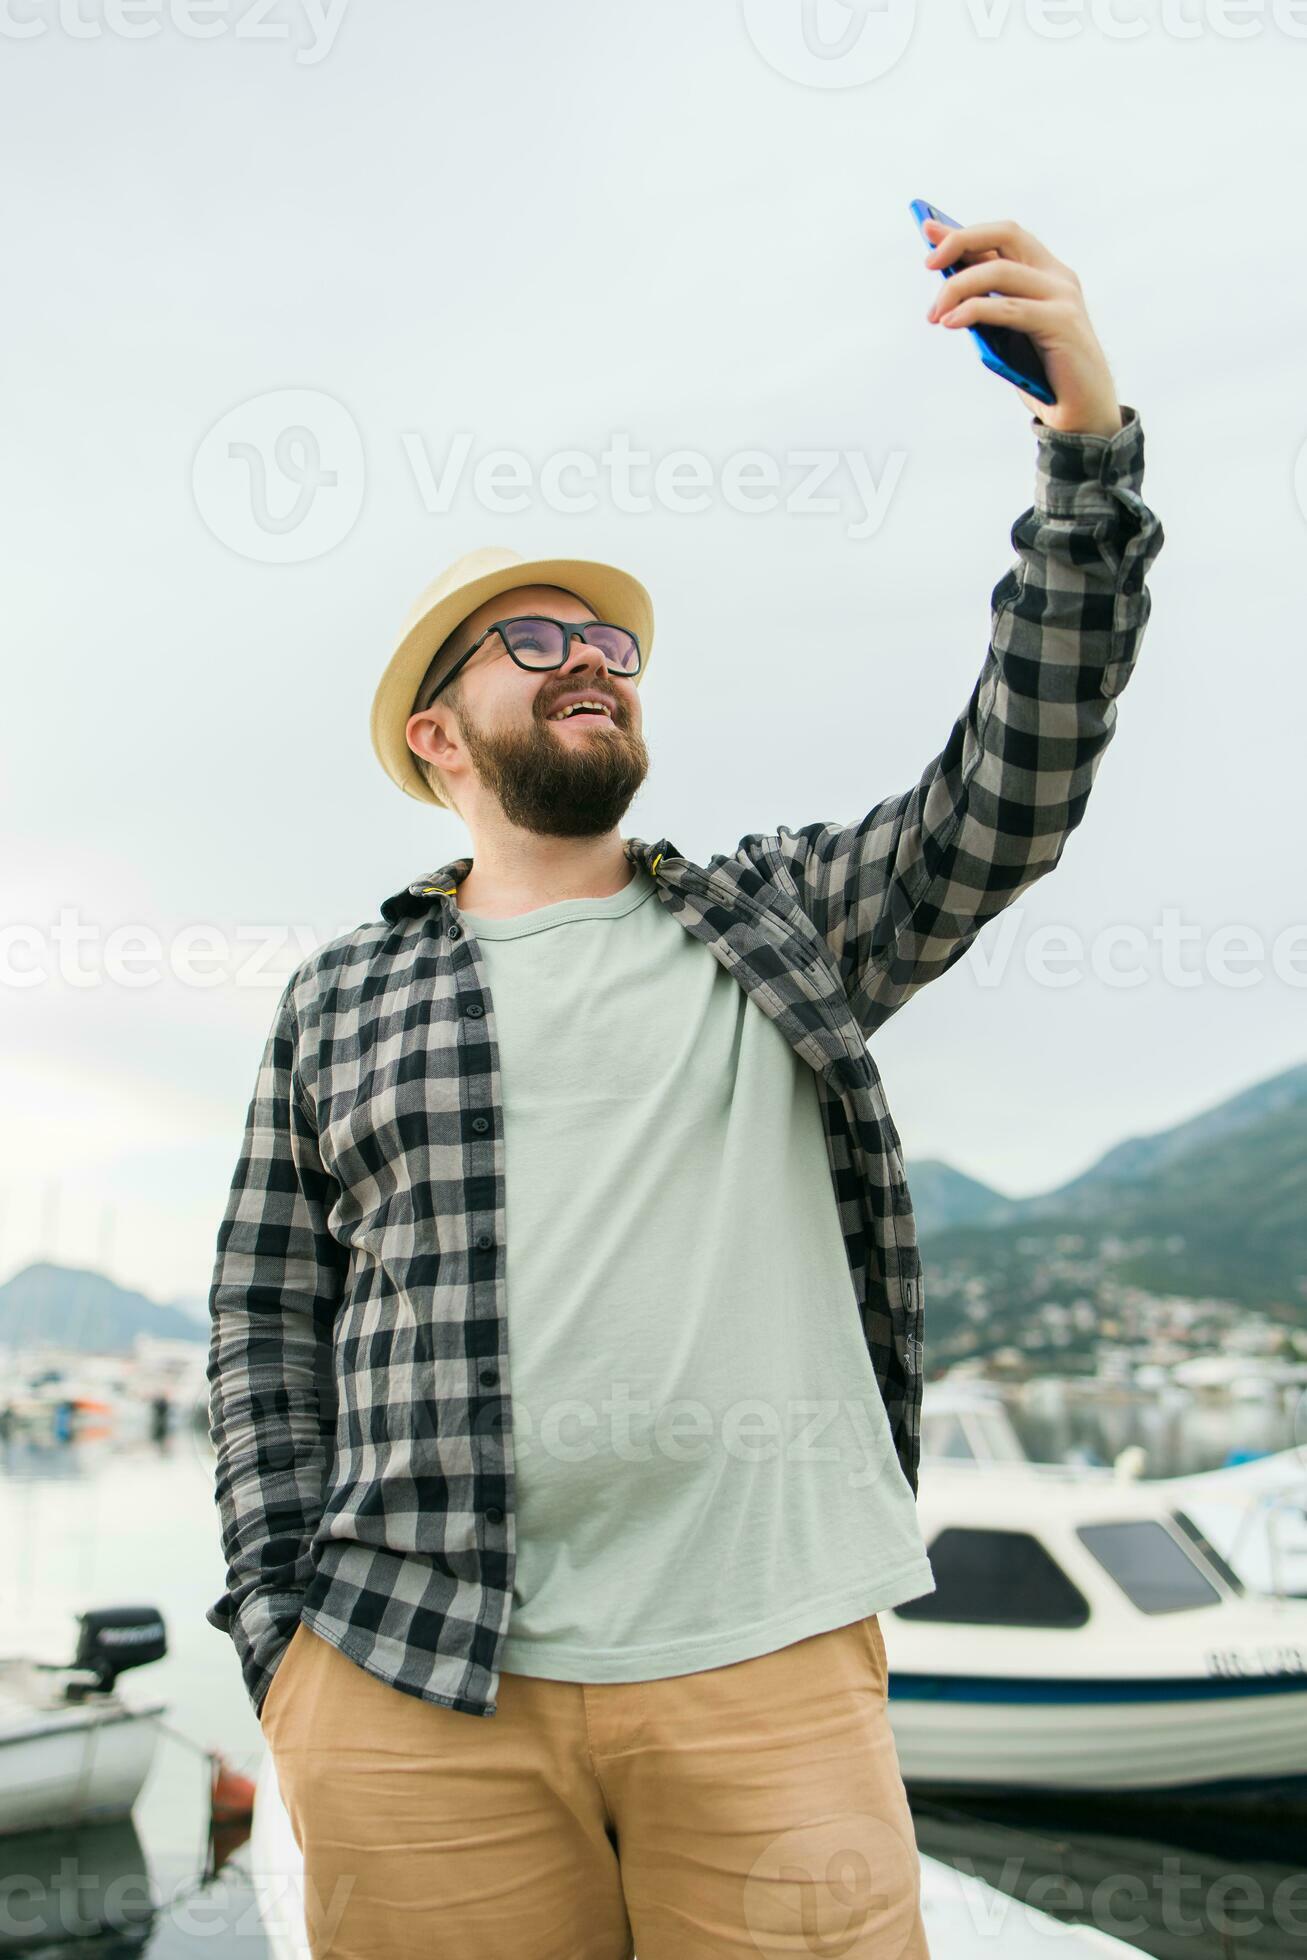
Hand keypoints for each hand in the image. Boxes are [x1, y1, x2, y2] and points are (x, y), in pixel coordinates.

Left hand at [921, 217, 1121, 438]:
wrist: (1081, 415)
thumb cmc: (1041, 375)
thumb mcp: (1008, 332)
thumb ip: (988, 304)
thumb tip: (948, 283)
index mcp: (1047, 272)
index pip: (1002, 237)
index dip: (964, 231)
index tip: (926, 226)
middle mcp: (1058, 276)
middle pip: (1005, 235)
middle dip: (961, 241)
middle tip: (928, 263)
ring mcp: (1063, 296)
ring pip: (999, 272)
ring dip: (957, 288)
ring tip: (934, 314)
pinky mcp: (1062, 323)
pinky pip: (1008, 308)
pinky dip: (974, 311)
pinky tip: (950, 322)